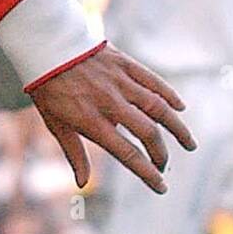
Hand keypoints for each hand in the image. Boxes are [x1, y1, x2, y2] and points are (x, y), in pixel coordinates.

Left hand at [30, 44, 194, 193]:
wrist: (44, 46)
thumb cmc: (47, 88)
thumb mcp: (55, 123)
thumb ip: (74, 153)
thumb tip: (82, 184)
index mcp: (91, 120)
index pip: (127, 153)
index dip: (147, 173)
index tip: (161, 187)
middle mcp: (109, 102)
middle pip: (147, 133)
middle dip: (160, 153)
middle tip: (164, 164)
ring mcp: (119, 82)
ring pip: (158, 107)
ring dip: (177, 127)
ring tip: (188, 143)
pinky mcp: (124, 63)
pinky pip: (153, 80)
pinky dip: (169, 94)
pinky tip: (180, 107)